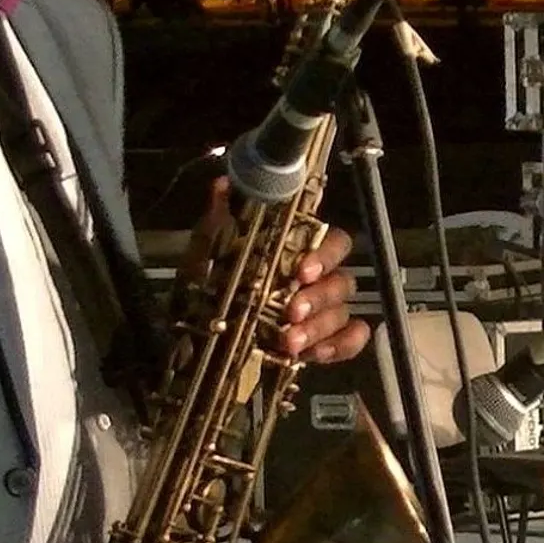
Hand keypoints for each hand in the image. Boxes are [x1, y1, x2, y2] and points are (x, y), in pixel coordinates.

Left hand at [186, 179, 367, 365]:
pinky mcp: (324, 343)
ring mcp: (323, 312)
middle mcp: (318, 279)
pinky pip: (351, 340)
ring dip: (319, 327)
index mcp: (298, 252)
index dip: (326, 256)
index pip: (333, 242)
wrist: (193, 338)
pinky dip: (341, 346)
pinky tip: (315, 355)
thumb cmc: (207, 290)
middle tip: (290, 312)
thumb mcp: (206, 254)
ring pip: (342, 313)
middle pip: (341, 281)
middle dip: (318, 298)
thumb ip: (219, 222)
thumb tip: (223, 187)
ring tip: (288, 342)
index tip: (302, 271)